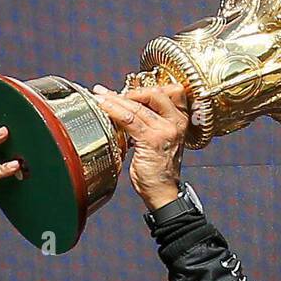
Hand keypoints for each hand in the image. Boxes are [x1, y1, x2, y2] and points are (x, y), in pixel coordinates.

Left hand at [92, 81, 187, 211]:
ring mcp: (165, 130)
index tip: (125, 91)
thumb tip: (126, 107)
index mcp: (180, 120)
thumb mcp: (157, 140)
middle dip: (129, 91)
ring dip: (115, 100)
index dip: (145, 88)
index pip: (167, 91)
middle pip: (153, 93)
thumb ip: (148, 122)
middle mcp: (175, 122)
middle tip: (109, 94)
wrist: (163, 193)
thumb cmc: (158, 170)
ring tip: (100, 97)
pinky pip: (129, 119)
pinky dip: (114, 111)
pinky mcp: (151, 140)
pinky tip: (104, 108)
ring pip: (137, 106)